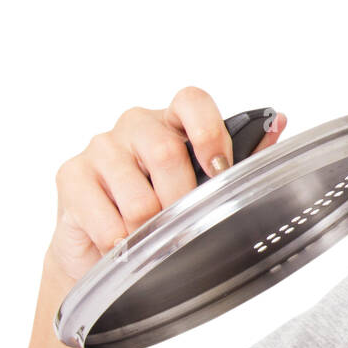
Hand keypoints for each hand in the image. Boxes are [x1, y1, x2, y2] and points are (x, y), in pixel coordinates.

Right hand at [47, 86, 287, 283]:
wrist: (104, 245)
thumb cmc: (163, 206)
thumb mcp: (203, 183)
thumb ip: (242, 155)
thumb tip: (277, 123)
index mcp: (173, 121)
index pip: (191, 101)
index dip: (208, 132)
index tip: (219, 168)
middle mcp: (136, 126)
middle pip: (165, 153)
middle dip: (182, 200)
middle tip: (186, 225)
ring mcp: (100, 148)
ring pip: (137, 195)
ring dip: (151, 229)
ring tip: (152, 240)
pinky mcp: (71, 176)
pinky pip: (104, 217)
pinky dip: (120, 241)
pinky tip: (123, 244)